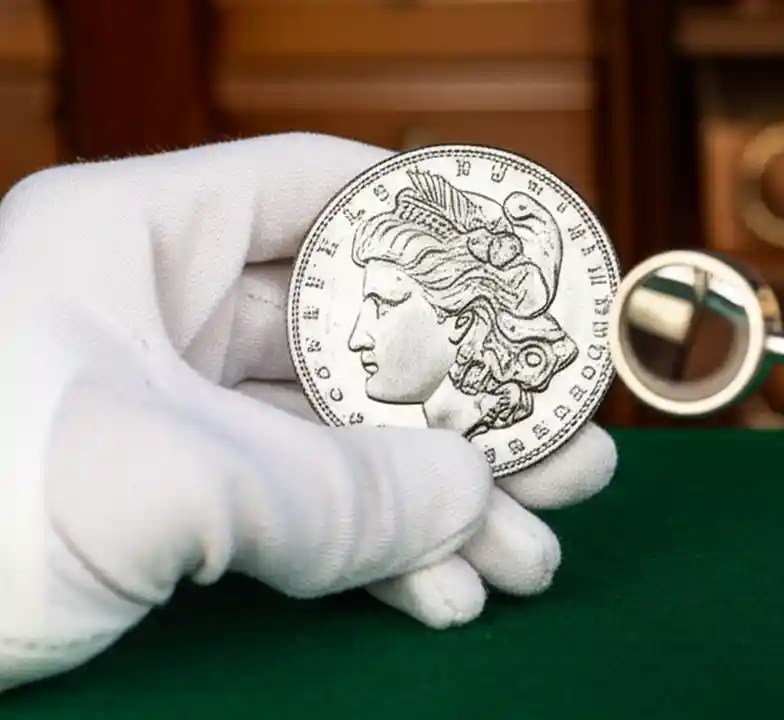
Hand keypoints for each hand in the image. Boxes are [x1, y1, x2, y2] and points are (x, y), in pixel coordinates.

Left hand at [0, 133, 615, 693]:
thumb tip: (472, 493)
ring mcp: (167, 421)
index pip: (315, 191)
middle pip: (356, 338)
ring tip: (531, 554)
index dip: (436, 228)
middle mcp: (156, 318)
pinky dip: (380, 561)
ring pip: (342, 444)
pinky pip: (305, 522)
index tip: (534, 280)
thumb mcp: (139, 480)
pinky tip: (440, 598)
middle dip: (470, 406)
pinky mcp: (167, 516)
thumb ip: (327, 490)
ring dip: (442, 502)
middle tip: (573, 454)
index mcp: (128, 240)